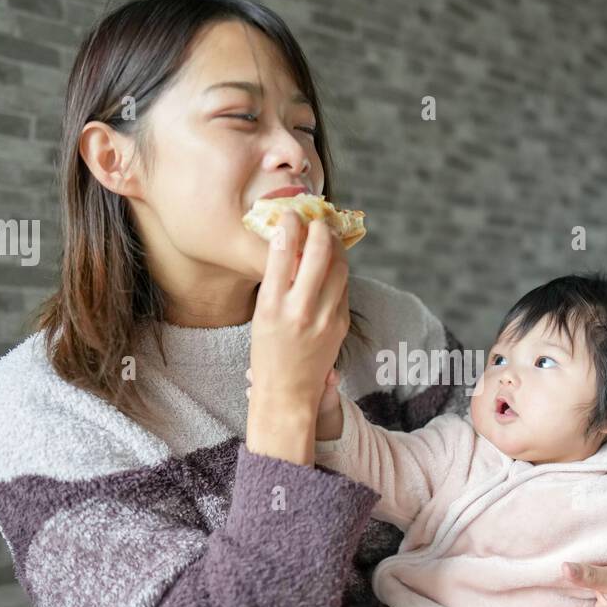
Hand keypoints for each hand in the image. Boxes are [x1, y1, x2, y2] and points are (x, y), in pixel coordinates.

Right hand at [244, 212, 349, 462]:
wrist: (288, 392)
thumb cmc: (267, 351)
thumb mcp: (261, 314)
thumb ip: (277, 281)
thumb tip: (291, 243)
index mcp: (271, 304)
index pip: (283, 251)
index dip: (290, 224)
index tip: (291, 214)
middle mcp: (300, 309)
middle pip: (318, 252)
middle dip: (319, 228)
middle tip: (316, 220)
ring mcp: (325, 318)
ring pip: (339, 267)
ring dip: (335, 246)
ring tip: (328, 237)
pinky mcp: (342, 325)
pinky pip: (344, 287)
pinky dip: (339, 271)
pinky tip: (332, 265)